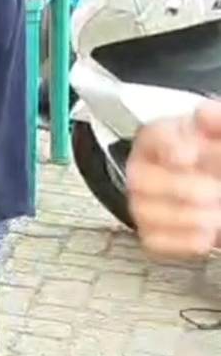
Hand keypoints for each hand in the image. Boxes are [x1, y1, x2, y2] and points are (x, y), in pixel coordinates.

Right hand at [126, 103, 220, 257]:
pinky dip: (184, 241)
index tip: (191, 156)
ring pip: (148, 214)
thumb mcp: (219, 133)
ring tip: (215, 213)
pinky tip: (207, 233)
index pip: (153, 137)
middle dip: (186, 189)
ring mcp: (142, 202)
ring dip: (190, 217)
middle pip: (142, 180)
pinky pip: (155, 241)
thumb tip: (205, 113)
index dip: (170, 147)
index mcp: (160, 138)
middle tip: (215, 189)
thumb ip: (218, 120)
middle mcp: (142, 169)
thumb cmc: (215, 157)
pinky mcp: (151, 232)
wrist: (218, 180)